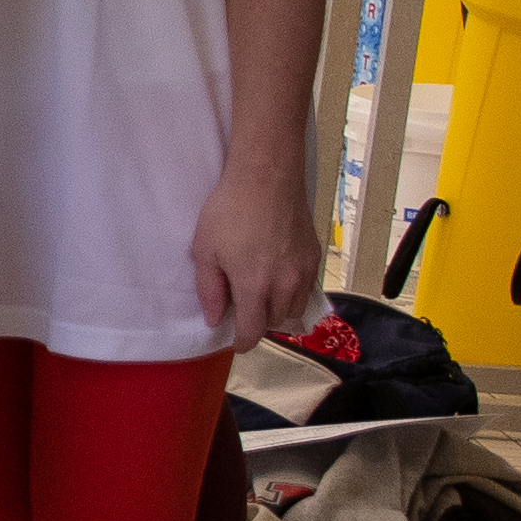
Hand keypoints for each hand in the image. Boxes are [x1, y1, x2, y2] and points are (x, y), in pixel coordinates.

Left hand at [193, 155, 327, 351]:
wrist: (268, 178)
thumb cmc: (229, 211)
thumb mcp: (205, 250)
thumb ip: (210, 289)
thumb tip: (215, 319)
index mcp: (256, 286)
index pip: (253, 330)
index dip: (243, 342)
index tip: (236, 342)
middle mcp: (286, 284)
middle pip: (274, 322)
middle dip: (257, 323)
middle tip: (240, 309)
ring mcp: (304, 271)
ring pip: (294, 308)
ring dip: (277, 310)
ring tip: (259, 295)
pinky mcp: (315, 256)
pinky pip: (306, 288)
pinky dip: (292, 293)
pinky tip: (277, 278)